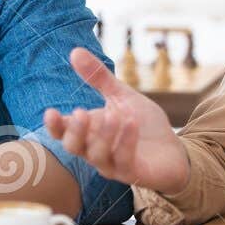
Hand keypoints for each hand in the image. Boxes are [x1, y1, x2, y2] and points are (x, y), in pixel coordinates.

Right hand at [43, 47, 190, 193]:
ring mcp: (112, 165)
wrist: (174, 149)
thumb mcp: (121, 97)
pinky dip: (125, 142)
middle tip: (81, 112)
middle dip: (75, 132)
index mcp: (88, 133)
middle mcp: (95, 151)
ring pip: (97, 156)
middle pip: (74, 148)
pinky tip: (131, 123)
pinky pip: (124, 160)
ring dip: (103, 135)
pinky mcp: (132, 173)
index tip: (50, 112)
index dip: (54, 125)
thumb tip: (74, 51)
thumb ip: (98, 78)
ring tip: (114, 115)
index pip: (63, 132)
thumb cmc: (143, 125)